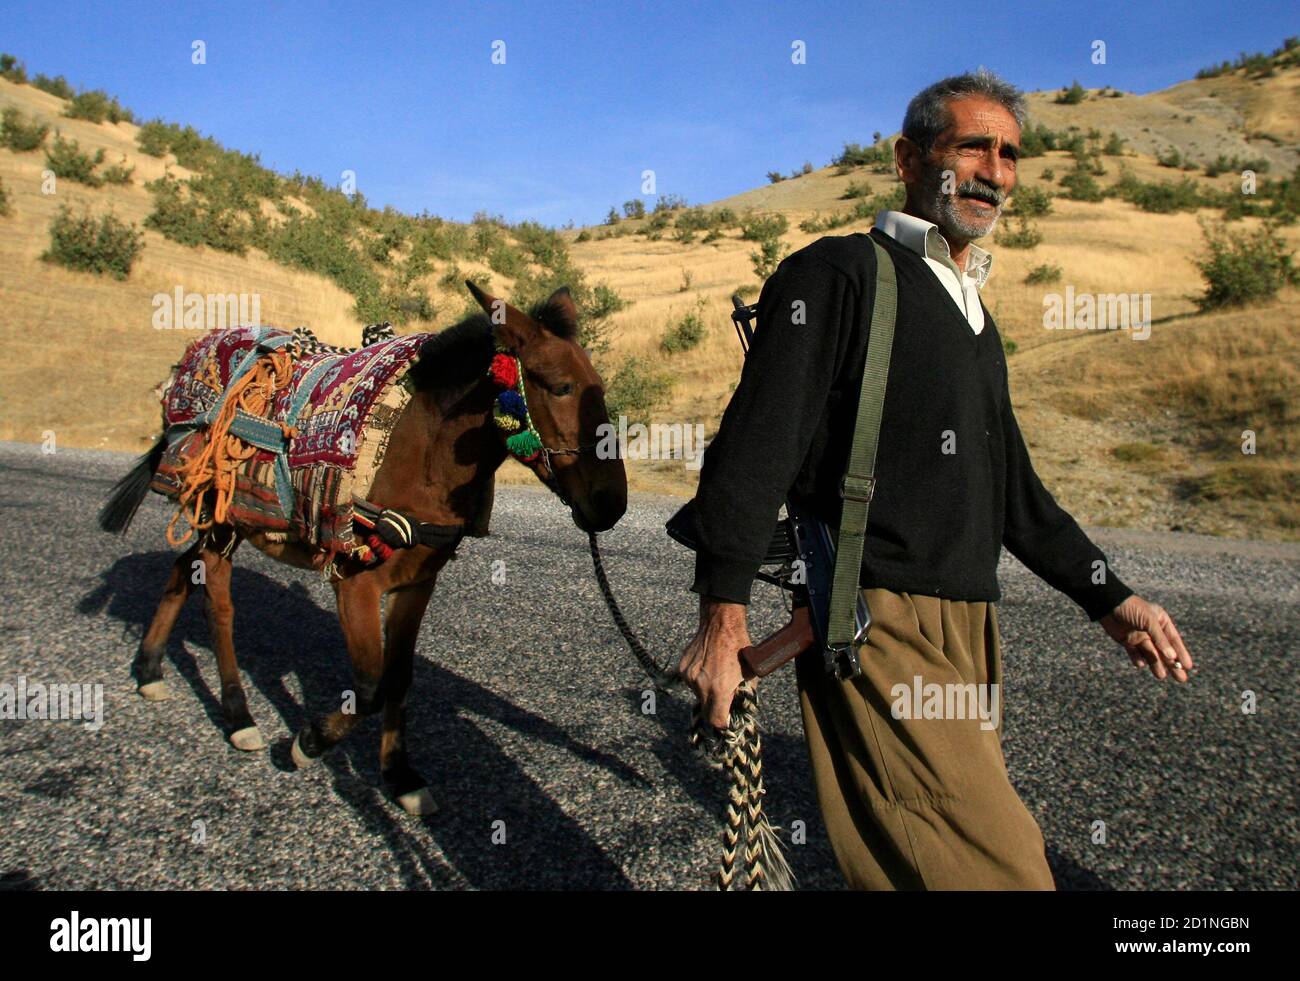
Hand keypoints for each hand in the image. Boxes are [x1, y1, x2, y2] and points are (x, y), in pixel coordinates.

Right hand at [678, 597, 753, 728]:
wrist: (721, 625)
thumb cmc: (740, 650)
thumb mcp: (750, 676)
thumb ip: (744, 695)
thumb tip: (740, 709)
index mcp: (719, 689)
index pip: (716, 720)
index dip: (722, 724)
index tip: (726, 722)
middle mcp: (701, 685)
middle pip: (706, 710)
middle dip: (714, 708)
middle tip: (723, 698)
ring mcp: (690, 677)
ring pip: (697, 695)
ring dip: (706, 692)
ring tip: (716, 675)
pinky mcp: (683, 668)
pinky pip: (691, 682)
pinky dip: (699, 680)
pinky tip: (708, 667)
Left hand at [1100, 594, 1193, 681]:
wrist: (1107, 604)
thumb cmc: (1132, 608)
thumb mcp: (1149, 621)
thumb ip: (1160, 640)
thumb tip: (1172, 657)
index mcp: (1161, 621)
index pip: (1174, 640)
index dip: (1181, 653)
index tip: (1188, 666)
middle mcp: (1152, 630)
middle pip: (1164, 650)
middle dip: (1172, 664)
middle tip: (1181, 678)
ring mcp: (1140, 636)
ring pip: (1151, 654)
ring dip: (1156, 664)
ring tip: (1161, 676)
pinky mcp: (1127, 641)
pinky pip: (1135, 653)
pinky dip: (1138, 659)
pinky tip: (1140, 663)